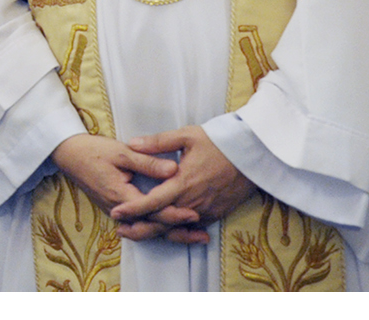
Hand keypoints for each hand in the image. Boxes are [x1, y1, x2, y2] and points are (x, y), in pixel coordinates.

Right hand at [49, 134, 189, 235]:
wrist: (69, 155)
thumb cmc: (94, 150)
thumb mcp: (121, 152)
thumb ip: (148, 162)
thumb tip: (173, 170)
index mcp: (121, 196)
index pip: (153, 211)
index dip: (174, 214)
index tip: (195, 214)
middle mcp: (119, 210)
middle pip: (152, 226)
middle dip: (178, 231)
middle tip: (202, 234)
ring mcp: (117, 212)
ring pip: (146, 228)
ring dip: (170, 232)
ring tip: (193, 235)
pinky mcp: (117, 210)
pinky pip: (140, 223)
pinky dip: (157, 226)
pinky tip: (172, 226)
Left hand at [112, 125, 254, 240]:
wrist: (253, 154)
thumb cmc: (219, 142)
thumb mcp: (186, 136)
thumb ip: (157, 142)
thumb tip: (132, 143)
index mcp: (182, 182)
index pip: (152, 201)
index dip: (132, 209)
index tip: (116, 212)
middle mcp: (192, 201)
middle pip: (161, 222)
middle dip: (140, 227)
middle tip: (121, 229)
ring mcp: (204, 211)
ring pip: (176, 228)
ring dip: (157, 231)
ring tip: (138, 231)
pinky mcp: (215, 214)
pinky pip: (192, 228)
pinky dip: (178, 231)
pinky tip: (167, 229)